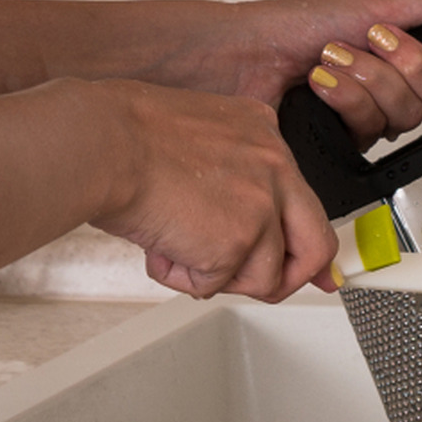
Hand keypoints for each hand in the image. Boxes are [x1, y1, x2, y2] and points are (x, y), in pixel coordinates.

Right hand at [88, 80, 337, 300]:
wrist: (103, 143)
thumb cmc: (125, 138)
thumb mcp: (197, 143)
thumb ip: (229, 181)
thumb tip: (248, 233)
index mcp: (264, 135)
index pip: (305, 200)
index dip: (301, 243)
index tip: (318, 272)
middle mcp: (275, 167)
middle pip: (316, 244)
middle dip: (291, 278)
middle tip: (261, 285)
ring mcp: (262, 205)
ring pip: (264, 277)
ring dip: (217, 276)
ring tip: (177, 246)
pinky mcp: (238, 240)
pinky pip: (215, 286)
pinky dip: (182, 278)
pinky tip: (160, 246)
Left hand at [222, 0, 421, 148]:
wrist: (242, 58)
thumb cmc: (293, 27)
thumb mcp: (373, 5)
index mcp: (401, 56)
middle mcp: (389, 90)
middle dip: (403, 68)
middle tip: (371, 42)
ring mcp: (368, 119)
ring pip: (403, 118)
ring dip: (366, 81)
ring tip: (332, 61)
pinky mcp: (345, 144)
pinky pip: (371, 134)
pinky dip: (345, 103)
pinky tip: (321, 89)